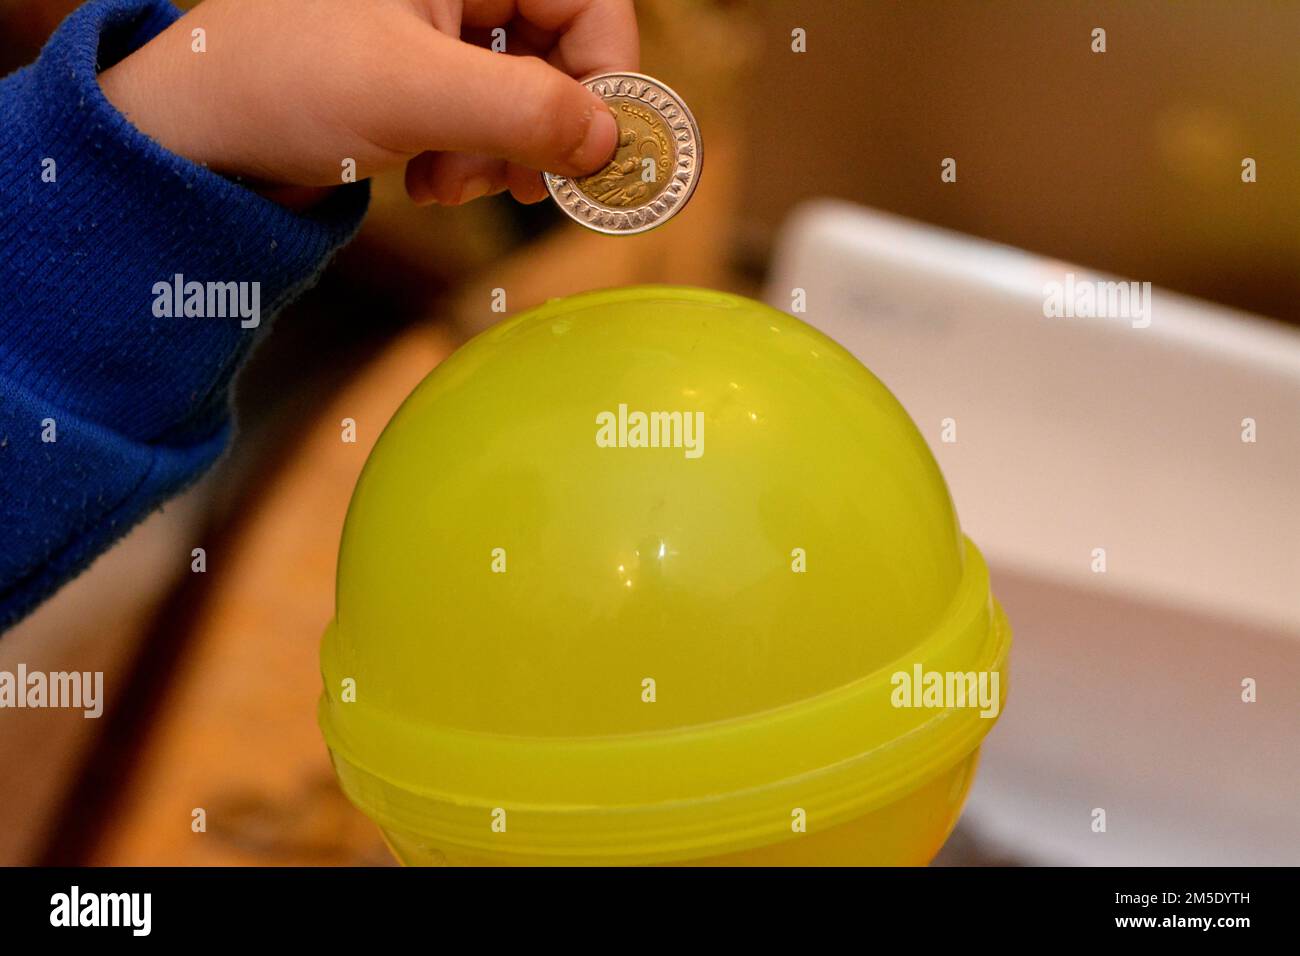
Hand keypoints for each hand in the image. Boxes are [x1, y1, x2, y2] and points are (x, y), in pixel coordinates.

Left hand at [98, 0, 637, 205]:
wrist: (193, 139)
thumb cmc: (279, 83)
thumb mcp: (413, 93)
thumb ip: (525, 111)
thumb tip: (608, 141)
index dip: (608, 70)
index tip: (600, 147)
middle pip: (559, 49)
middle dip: (542, 127)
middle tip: (526, 186)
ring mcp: (438, 29)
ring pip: (526, 94)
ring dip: (501, 155)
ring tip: (448, 184)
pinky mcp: (422, 77)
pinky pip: (485, 119)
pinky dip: (471, 161)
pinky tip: (426, 180)